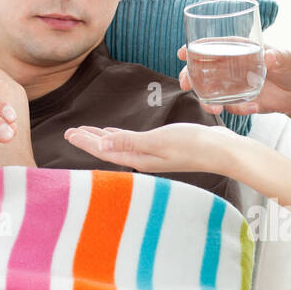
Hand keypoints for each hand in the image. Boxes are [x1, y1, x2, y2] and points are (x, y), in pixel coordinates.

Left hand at [63, 122, 231, 175]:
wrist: (221, 151)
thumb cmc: (192, 145)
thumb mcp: (158, 140)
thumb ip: (130, 140)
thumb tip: (102, 142)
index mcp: (138, 158)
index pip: (104, 150)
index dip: (86, 142)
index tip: (69, 133)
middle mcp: (142, 158)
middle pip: (108, 148)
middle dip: (89, 140)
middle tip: (70, 132)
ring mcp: (151, 154)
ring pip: (119, 144)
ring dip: (102, 137)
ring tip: (87, 131)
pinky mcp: (161, 147)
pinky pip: (131, 140)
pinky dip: (119, 135)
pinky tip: (115, 131)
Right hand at [177, 44, 290, 119]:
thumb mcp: (287, 57)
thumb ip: (278, 56)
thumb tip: (269, 57)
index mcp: (237, 49)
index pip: (211, 46)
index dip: (194, 48)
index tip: (182, 53)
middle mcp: (229, 67)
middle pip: (200, 70)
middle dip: (188, 76)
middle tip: (186, 84)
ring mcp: (232, 85)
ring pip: (208, 91)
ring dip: (206, 100)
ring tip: (215, 108)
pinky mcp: (239, 102)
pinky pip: (229, 107)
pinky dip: (235, 109)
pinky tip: (252, 107)